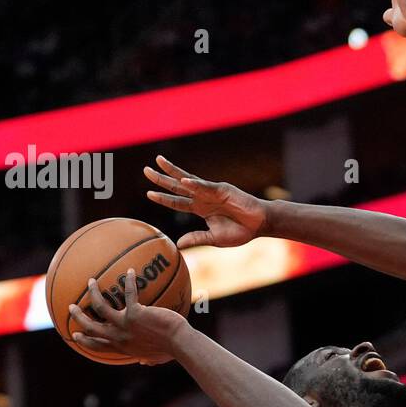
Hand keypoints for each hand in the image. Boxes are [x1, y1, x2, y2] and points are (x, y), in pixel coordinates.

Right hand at [69, 269, 186, 365]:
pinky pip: (129, 293)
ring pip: (100, 307)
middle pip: (91, 327)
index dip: (83, 341)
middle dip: (78, 317)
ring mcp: (125, 325)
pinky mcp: (135, 314)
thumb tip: (146, 363)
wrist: (179, 344)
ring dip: (93, 293)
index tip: (75, 334)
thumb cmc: (171, 351)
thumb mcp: (154, 358)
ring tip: (91, 281)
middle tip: (71, 307)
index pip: (97, 346)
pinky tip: (129, 271)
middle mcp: (119, 337)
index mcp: (122, 347)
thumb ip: (146, 358)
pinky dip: (129, 282)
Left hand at [144, 156, 266, 248]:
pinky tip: (184, 181)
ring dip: (173, 171)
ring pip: (188, 180)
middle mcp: (203, 197)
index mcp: (200, 209)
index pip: (177, 202)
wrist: (259, 225)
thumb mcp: (214, 238)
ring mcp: (211, 192)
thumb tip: (178, 244)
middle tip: (146, 170)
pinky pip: (206, 187)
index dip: (163, 198)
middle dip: (161, 178)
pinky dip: (195, 184)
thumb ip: (197, 238)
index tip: (148, 193)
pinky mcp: (222, 189)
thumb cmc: (240, 231)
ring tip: (159, 162)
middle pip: (177, 186)